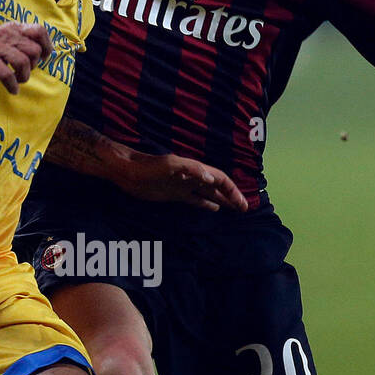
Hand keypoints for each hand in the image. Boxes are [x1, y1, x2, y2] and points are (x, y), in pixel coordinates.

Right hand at [0, 21, 52, 93]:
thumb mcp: (0, 38)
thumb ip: (17, 41)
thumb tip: (41, 52)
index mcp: (11, 28)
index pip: (39, 30)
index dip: (47, 46)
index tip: (43, 58)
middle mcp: (4, 34)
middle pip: (34, 50)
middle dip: (34, 66)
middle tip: (23, 72)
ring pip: (23, 62)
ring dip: (24, 77)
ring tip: (17, 81)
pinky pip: (7, 75)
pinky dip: (13, 86)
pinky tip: (11, 90)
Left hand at [116, 152, 248, 210]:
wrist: (129, 172)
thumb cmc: (149, 166)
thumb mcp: (170, 165)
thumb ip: (191, 170)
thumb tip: (210, 178)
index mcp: (195, 169)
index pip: (220, 179)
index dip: (233, 191)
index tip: (242, 205)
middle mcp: (192, 177)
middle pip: (218, 187)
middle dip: (232, 196)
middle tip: (244, 209)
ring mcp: (184, 186)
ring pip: (209, 193)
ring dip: (222, 200)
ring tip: (234, 209)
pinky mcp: (174, 194)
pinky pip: (195, 199)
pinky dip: (206, 204)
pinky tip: (214, 209)